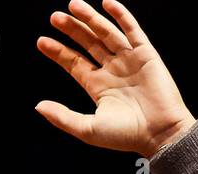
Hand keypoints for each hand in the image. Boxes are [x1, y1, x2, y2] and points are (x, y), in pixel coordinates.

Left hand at [35, 0, 194, 156]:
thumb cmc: (125, 136)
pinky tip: (107, 4)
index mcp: (97, 86)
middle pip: (88, 43)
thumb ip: (62, 117)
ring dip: (91, 18)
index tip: (41, 41)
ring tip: (73, 5)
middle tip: (54, 17)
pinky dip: (121, 16)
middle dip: (72, 30)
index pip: (74, 63)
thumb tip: (38, 106)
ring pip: (106, 33)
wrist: (159, 134)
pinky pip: (132, 30)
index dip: (58, 52)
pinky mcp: (146, 54)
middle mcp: (112, 70)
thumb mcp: (87, 129)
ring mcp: (129, 60)